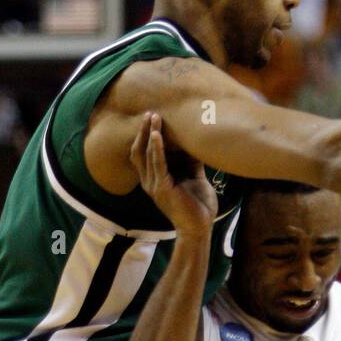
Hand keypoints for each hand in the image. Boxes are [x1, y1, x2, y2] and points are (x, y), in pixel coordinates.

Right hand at [129, 111, 218, 237]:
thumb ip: (191, 161)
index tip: (153, 118)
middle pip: (140, 151)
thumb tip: (196, 142)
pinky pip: (157, 164)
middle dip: (143, 131)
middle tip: (150, 112)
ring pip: (147, 154)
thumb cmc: (198, 205)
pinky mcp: (163, 188)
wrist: (200, 228)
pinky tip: (156, 135)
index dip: (146, 136)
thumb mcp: (194, 178)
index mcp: (155, 179)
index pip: (145, 153)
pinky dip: (156, 148)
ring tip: (153, 117)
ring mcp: (154, 185)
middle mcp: (150, 182)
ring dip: (150, 134)